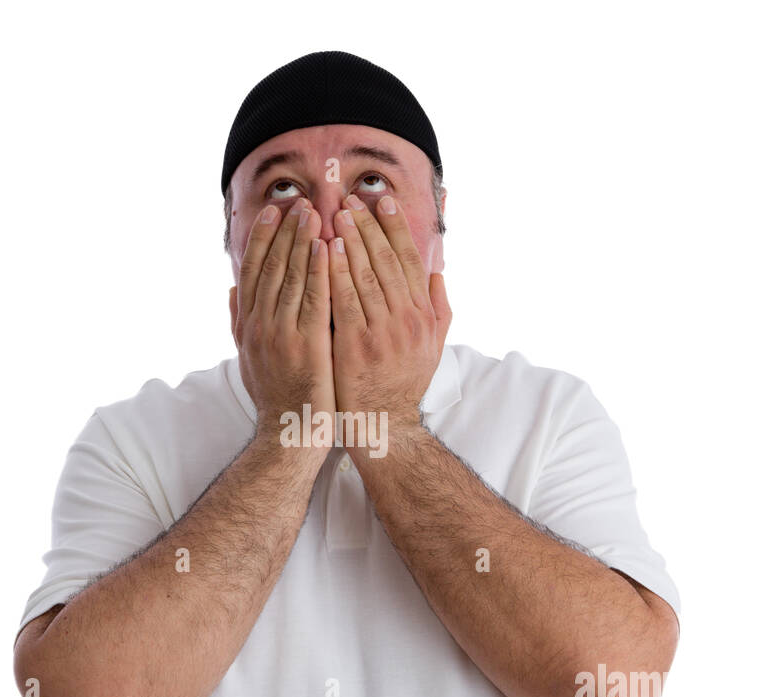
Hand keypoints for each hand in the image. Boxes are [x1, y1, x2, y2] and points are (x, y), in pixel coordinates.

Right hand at [230, 199, 333, 452]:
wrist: (289, 434)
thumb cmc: (276, 397)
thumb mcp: (248, 358)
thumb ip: (238, 322)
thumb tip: (231, 290)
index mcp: (247, 325)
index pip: (253, 270)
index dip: (264, 238)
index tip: (275, 212)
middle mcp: (260, 326)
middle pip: (271, 267)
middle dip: (286, 231)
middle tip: (301, 201)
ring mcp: (281, 335)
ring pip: (291, 277)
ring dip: (303, 241)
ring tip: (316, 213)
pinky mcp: (306, 346)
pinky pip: (313, 300)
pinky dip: (319, 270)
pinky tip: (327, 247)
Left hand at [329, 193, 451, 454]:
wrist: (385, 427)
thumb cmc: (403, 386)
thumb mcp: (433, 347)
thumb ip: (439, 308)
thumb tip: (438, 273)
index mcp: (423, 315)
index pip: (411, 261)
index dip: (396, 229)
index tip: (383, 203)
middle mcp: (407, 320)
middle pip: (388, 261)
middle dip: (369, 226)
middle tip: (352, 199)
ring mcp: (383, 333)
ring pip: (367, 275)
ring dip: (352, 241)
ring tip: (337, 214)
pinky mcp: (356, 346)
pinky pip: (345, 302)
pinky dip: (337, 273)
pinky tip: (327, 251)